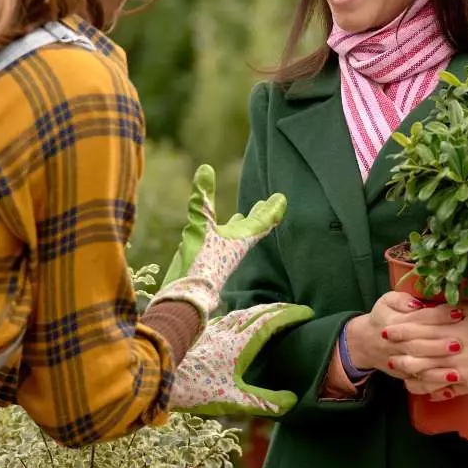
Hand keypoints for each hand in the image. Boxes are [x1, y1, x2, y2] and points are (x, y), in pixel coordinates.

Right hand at [152, 165, 286, 319]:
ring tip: (245, 214)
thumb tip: (206, 168)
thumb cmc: (199, 264)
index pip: (263, 222)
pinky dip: (224, 234)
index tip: (282, 198)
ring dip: (244, 224)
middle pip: (253, 229)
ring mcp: (221, 257)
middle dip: (262, 214)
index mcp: (241, 240)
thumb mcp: (199, 227)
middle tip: (271, 202)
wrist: (186, 299)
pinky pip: (221, 244)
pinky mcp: (208, 263)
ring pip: (237, 237)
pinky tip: (218, 233)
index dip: (272, 210)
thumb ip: (201, 199)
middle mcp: (234, 248)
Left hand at [167, 302, 312, 415]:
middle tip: (295, 310)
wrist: (159, 375)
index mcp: (240, 344)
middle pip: (258, 313)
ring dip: (260, 311)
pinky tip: (234, 323)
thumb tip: (292, 402)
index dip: (291, 315)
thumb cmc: (196, 389)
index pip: (271, 322)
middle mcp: (228, 332)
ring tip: (270, 313)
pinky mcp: (200, 335)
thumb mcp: (234, 400)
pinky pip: (226, 320)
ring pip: (241, 314)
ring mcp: (212, 331)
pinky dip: (239, 317)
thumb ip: (264, 401)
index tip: (308, 312)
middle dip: (279, 310)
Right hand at [340, 292, 464, 375]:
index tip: (458, 313)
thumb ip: (402, 300)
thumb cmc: (385, 317)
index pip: (418, 318)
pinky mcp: (403, 375)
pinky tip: (451, 382)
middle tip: (458, 344)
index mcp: (392, 322)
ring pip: (417, 366)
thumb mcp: (388, 301)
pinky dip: (434, 383)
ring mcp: (398, 361)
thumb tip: (417, 304)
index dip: (438, 316)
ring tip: (456, 370)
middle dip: (437, 345)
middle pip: (417, 345)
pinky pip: (417, 382)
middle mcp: (395, 343)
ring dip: (436, 369)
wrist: (367, 343)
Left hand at [383, 306, 467, 399]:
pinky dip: (428, 389)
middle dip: (399, 351)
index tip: (388, 329)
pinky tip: (419, 387)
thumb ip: (452, 312)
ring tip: (399, 370)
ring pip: (426, 374)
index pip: (420, 328)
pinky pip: (443, 390)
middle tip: (386, 351)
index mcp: (456, 327)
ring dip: (409, 372)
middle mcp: (454, 349)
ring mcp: (461, 370)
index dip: (402, 329)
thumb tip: (429, 309)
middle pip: (418, 352)